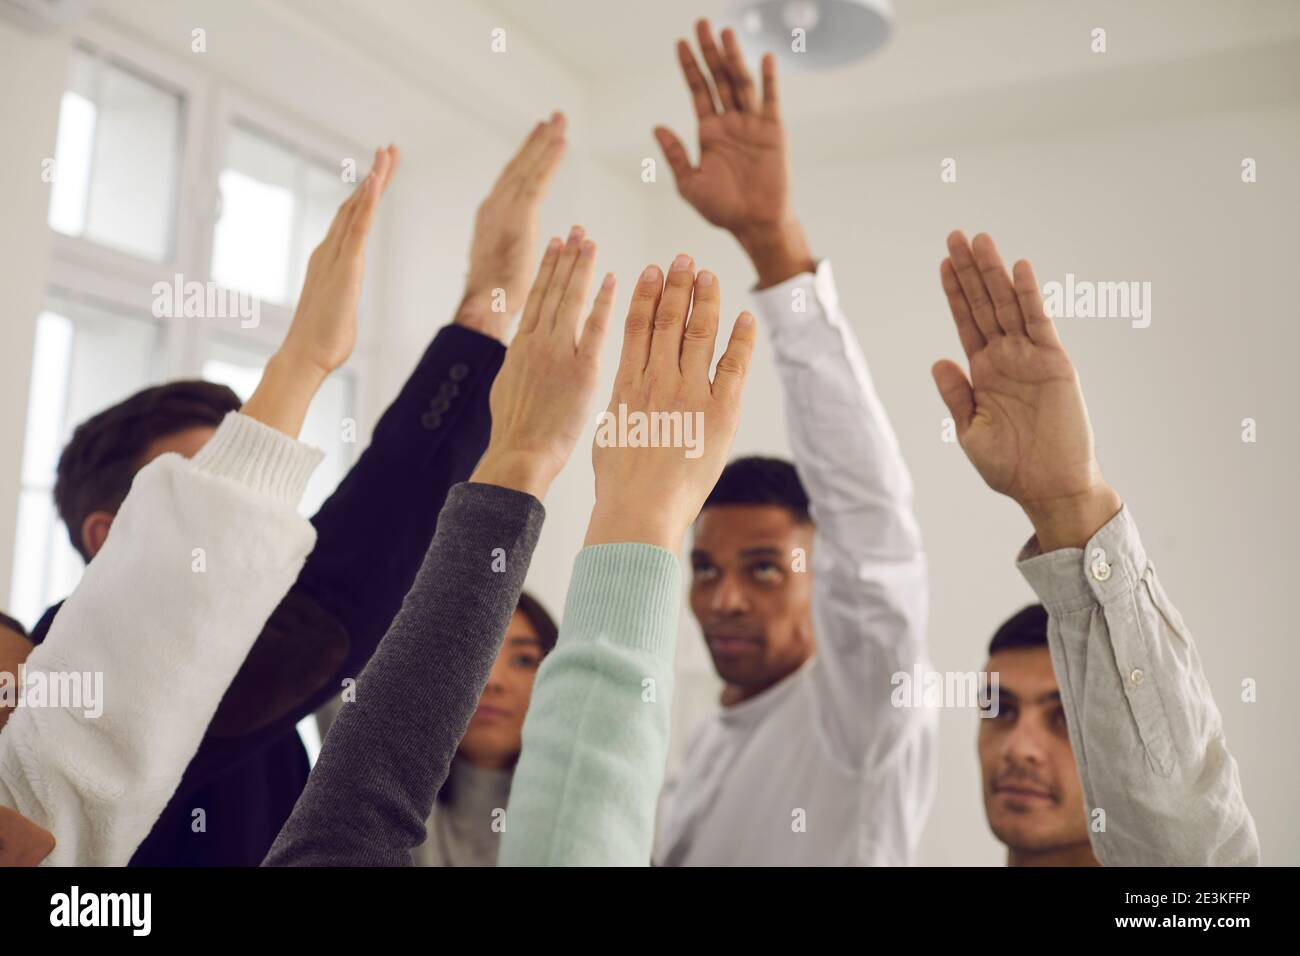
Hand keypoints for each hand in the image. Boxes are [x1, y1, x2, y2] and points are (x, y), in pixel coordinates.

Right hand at [281, 145, 398, 376]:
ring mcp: (337, 256)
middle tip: (388, 148)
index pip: (352, 219)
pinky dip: (367, 203)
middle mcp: (331, 251)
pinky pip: (358, 228)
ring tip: (386, 153)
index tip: (379, 171)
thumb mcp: (340, 311)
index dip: (366, 193)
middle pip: (356, 204)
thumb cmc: (323, 341)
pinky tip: (375, 181)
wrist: (306, 356)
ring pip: (358, 209)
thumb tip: (342, 308)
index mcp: (332, 259)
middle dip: (374, 175)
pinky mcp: (345, 267)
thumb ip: (343, 300)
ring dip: (374, 179)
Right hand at [456, 114, 567, 342]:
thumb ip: (516, 250)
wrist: (486, 303)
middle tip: (552, 118)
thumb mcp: (507, 264)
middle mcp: (494, 206)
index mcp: (491, 217)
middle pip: (518, 166)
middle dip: (535, 141)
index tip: (538, 139)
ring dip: (544, 142)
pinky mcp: (519, 216)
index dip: (525, 158)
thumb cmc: (497, 295)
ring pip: (527, 167)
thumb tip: (529, 252)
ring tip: (559, 121)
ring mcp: (504, 208)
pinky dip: (548, 160)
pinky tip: (560, 143)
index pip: (512, 180)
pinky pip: (537, 181)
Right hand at [470, 226, 613, 499]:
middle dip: (566, 257)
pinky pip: (594, 327)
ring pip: (570, 299)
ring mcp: (557, 353)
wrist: (521, 453)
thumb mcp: (507, 389)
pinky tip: (611, 279)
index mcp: (519, 346)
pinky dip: (602, 300)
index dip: (548, 268)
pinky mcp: (581, 369)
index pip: (535, 296)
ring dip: (581, 268)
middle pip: (552, 289)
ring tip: (589, 242)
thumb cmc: (516, 433)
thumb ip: (519, 365)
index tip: (557, 245)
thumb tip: (522, 353)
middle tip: (577, 231)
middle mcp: (536, 342)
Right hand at [585, 255, 756, 550]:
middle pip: (669, 321)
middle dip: (677, 286)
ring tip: (708, 275)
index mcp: (627, 386)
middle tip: (684, 260)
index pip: (637, 328)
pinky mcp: (719, 412)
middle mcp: (657, 381)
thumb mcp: (608, 436)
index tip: (651, 272)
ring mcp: (689, 394)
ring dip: (705, 300)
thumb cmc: (619, 485)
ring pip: (699, 334)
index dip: (646, 296)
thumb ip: (621, 410)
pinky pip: (733, 366)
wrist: (640, 510)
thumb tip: (627, 402)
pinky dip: (740, 339)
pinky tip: (744, 317)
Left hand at [654, 19, 813, 287]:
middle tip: (702, 23)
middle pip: (718, 79)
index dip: (689, 68)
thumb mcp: (690, 184)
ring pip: (741, 83)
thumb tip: (657, 127)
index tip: (680, 43)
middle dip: (710, 52)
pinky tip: (764, 58)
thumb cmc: (722, 209)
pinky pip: (770, 100)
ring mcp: (752, 124)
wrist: (754, 224)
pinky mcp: (773, 131)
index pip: (698, 91)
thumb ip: (675, 155)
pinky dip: (768, 80)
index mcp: (709, 131)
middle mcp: (730, 122)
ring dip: (734, 58)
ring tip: (726, 33)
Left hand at [932, 231, 1120, 550]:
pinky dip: (1029, 295)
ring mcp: (1030, 357)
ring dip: (994, 273)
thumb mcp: (970, 431)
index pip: (966, 321)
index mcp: (983, 372)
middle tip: (956, 235)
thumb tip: (938, 360)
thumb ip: (956, 395)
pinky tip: (1018, 268)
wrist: (1049, 488)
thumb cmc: (1011, 466)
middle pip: (984, 304)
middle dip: (969, 270)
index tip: (942, 262)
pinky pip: (1039, 322)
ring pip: (1009, 305)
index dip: (954, 292)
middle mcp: (1006, 357)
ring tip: (980, 241)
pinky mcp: (1055, 363)